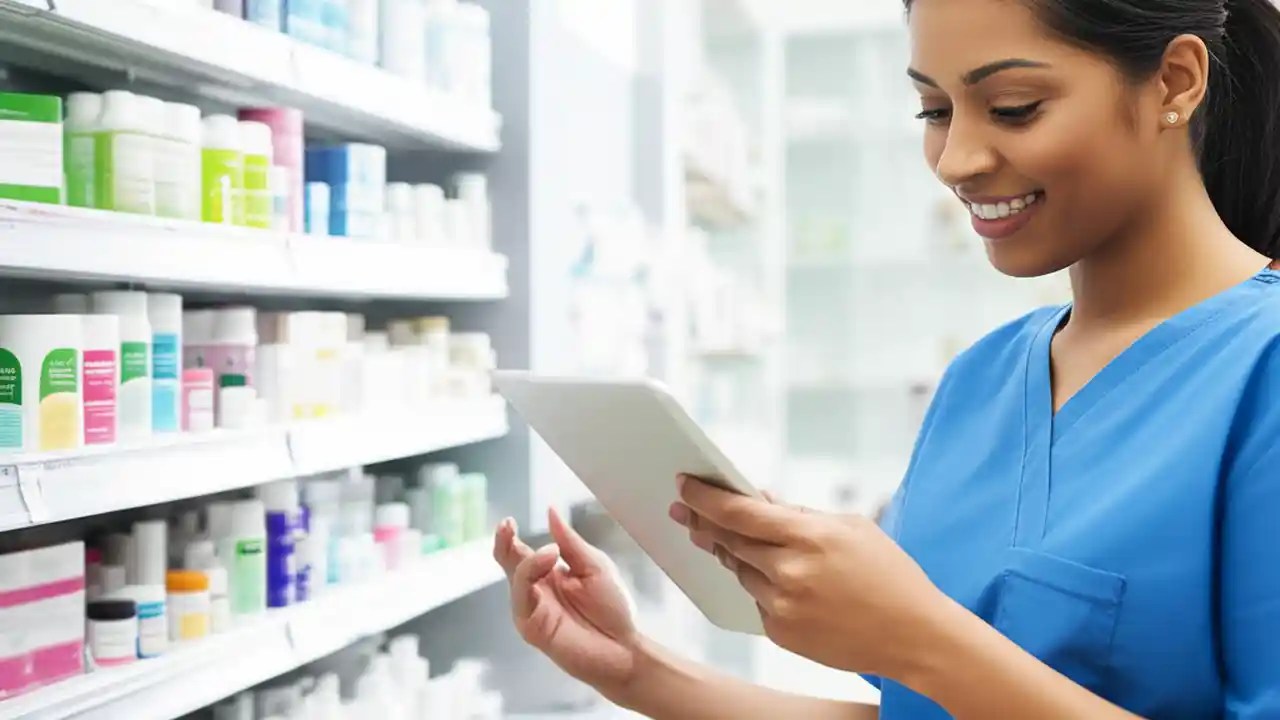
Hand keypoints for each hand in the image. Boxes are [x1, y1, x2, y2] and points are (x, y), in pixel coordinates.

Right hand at [493, 508, 644, 696]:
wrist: (624, 647)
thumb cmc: (612, 608)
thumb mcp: (593, 565)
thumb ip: (569, 541)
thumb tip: (550, 510)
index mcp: (548, 573)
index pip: (520, 552)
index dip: (510, 536)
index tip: (509, 520)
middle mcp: (535, 590)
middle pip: (508, 563)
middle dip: (504, 542)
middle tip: (507, 525)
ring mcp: (532, 609)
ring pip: (514, 578)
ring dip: (528, 560)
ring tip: (551, 551)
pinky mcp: (532, 627)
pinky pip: (521, 598)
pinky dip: (529, 576)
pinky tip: (547, 562)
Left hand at [669, 476, 949, 678]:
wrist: (915, 636)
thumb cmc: (889, 576)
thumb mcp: (850, 528)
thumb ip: (800, 514)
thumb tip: (757, 500)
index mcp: (808, 537)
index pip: (738, 512)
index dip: (705, 497)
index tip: (684, 486)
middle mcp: (790, 572)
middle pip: (729, 542)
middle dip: (704, 524)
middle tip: (684, 512)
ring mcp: (783, 607)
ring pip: (741, 572)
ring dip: (736, 556)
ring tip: (739, 544)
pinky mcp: (781, 633)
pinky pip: (757, 601)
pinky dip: (764, 588)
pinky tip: (785, 584)